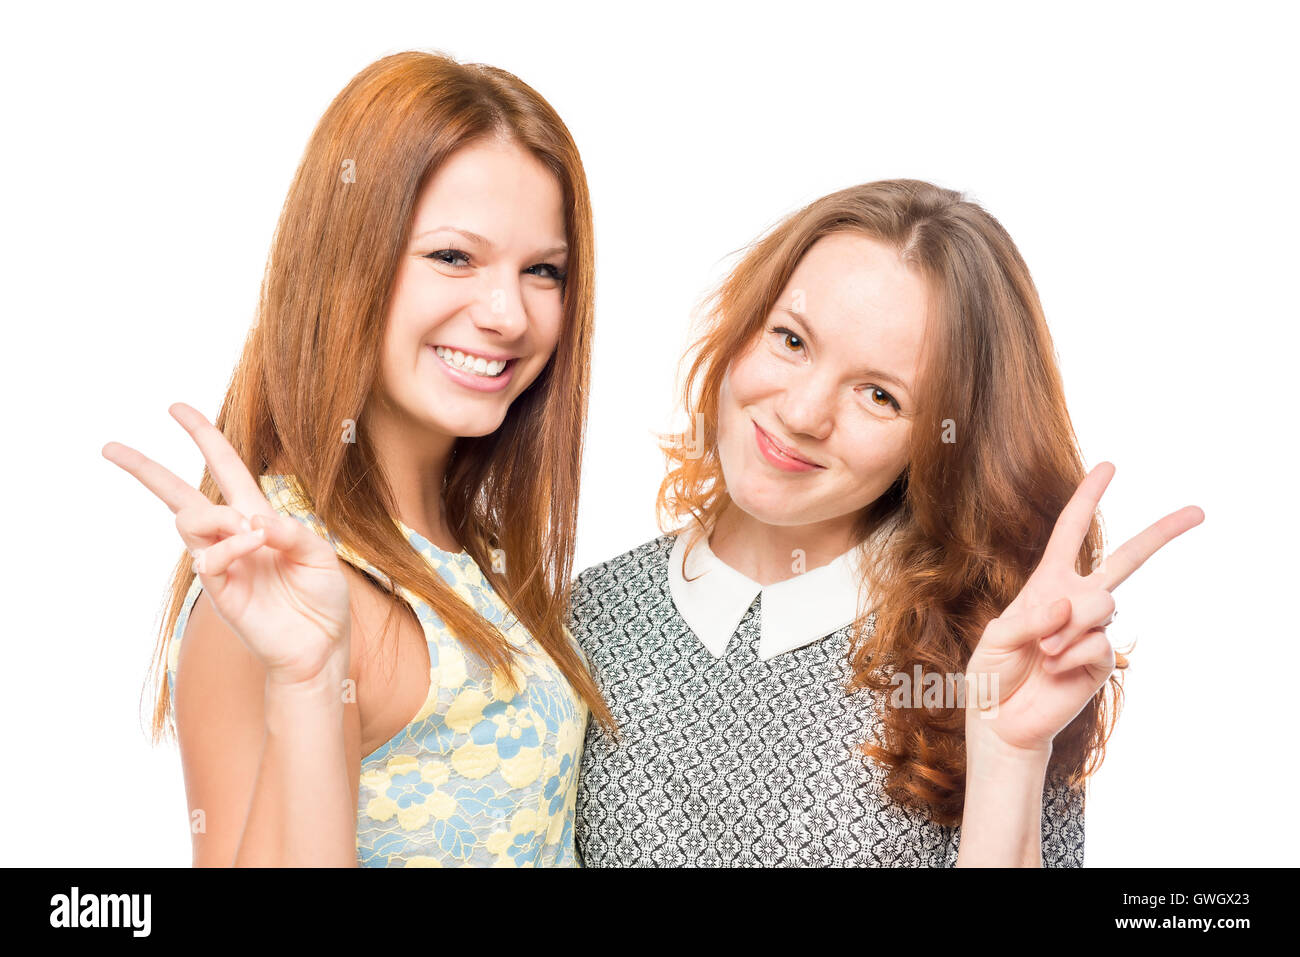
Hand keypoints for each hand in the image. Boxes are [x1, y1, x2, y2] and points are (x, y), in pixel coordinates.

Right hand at [103, 403, 351, 684]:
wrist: (320, 646)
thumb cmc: (322, 598)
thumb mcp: (320, 555)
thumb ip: (292, 532)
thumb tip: (253, 520)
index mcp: (259, 518)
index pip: (225, 469)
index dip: (204, 437)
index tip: (176, 408)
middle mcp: (234, 536)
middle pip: (180, 495)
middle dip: (147, 470)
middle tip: (111, 447)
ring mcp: (223, 563)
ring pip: (190, 520)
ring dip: (219, 516)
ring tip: (252, 531)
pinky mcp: (219, 590)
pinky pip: (208, 557)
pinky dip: (231, 545)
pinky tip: (253, 545)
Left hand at [964, 461, 1202, 754]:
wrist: (1000, 719)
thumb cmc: (992, 673)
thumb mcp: (997, 636)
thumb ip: (1032, 617)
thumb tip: (1070, 604)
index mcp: (1047, 584)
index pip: (1070, 533)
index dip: (1087, 499)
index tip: (1108, 466)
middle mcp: (1076, 601)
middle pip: (1126, 560)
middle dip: (1162, 534)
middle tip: (1198, 510)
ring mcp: (1093, 630)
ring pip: (1102, 603)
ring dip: (1066, 626)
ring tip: (1043, 652)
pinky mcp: (1102, 660)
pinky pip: (1097, 642)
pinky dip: (1069, 654)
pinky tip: (1054, 668)